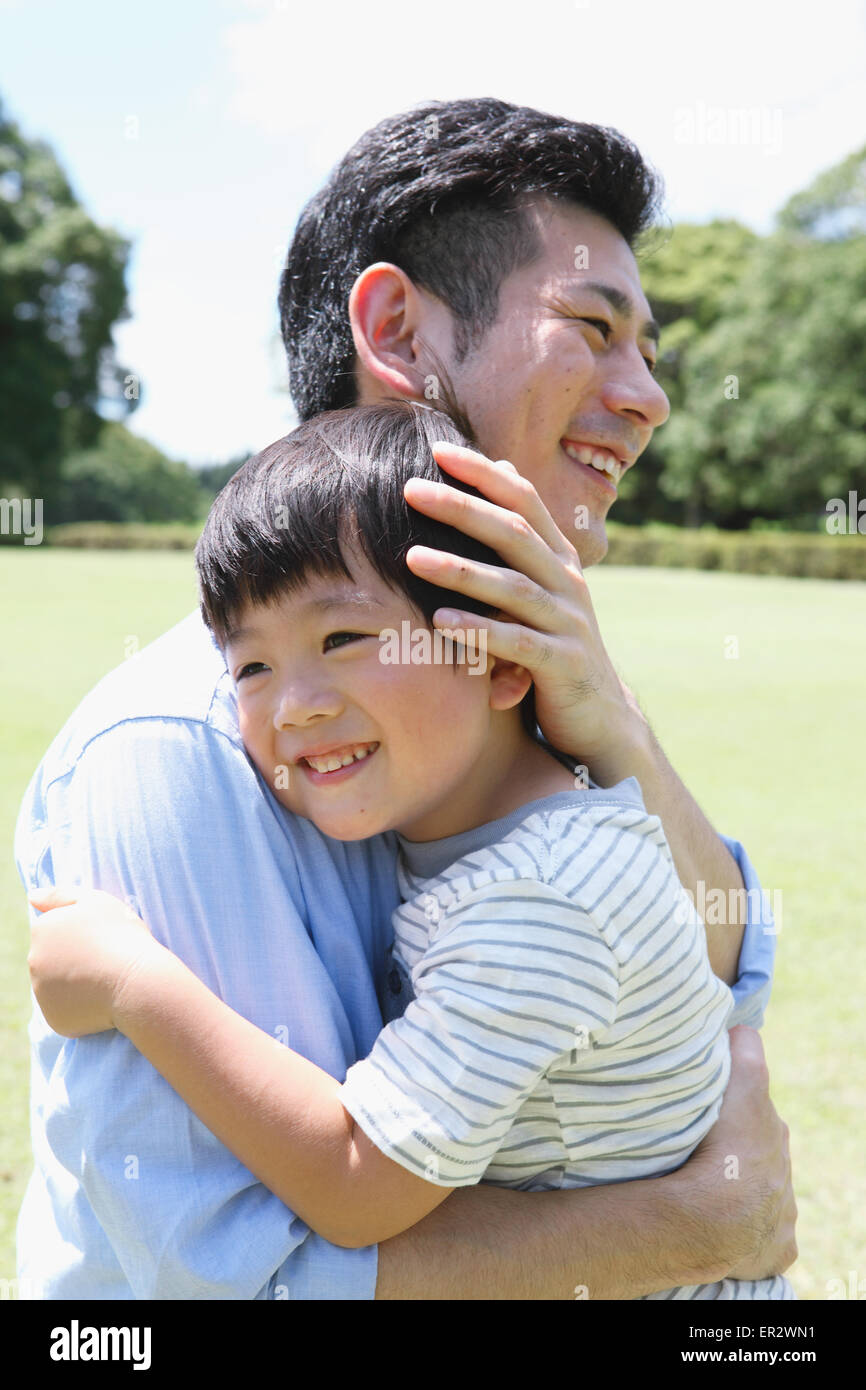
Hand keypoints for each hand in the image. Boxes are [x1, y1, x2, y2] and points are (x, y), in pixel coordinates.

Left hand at [28, 886, 161, 1036]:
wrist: (138, 983)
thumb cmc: (122, 936)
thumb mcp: (96, 901)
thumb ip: (59, 895)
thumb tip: (31, 896)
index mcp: (42, 929)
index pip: (56, 930)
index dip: (81, 934)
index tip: (102, 938)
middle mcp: (34, 961)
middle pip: (53, 958)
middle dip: (74, 958)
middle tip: (105, 959)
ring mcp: (42, 993)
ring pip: (58, 985)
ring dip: (76, 982)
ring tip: (105, 979)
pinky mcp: (55, 1019)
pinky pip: (67, 1010)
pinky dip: (81, 1007)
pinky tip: (102, 999)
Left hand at [403, 442, 643, 766]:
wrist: (599, 717)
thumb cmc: (554, 646)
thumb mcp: (539, 588)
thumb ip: (521, 540)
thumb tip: (506, 470)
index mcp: (560, 559)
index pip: (524, 501)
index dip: (484, 474)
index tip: (438, 450)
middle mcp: (568, 583)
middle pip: (515, 534)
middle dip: (463, 508)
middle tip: (410, 489)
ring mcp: (569, 623)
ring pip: (513, 588)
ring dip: (460, 571)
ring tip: (412, 558)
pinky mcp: (563, 665)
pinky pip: (518, 644)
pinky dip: (480, 631)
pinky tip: (440, 623)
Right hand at [691, 1026, 797, 1280]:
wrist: (715, 1218)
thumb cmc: (721, 1146)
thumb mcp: (740, 1082)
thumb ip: (745, 1050)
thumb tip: (742, 1030)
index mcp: (772, 1129)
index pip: (753, 1105)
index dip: (733, 1101)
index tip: (713, 1106)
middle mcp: (783, 1169)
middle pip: (757, 1149)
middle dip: (735, 1146)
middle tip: (700, 1149)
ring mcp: (782, 1211)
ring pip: (760, 1192)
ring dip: (737, 1189)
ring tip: (702, 1190)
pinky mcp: (778, 1249)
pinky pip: (762, 1238)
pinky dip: (746, 1234)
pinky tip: (723, 1230)